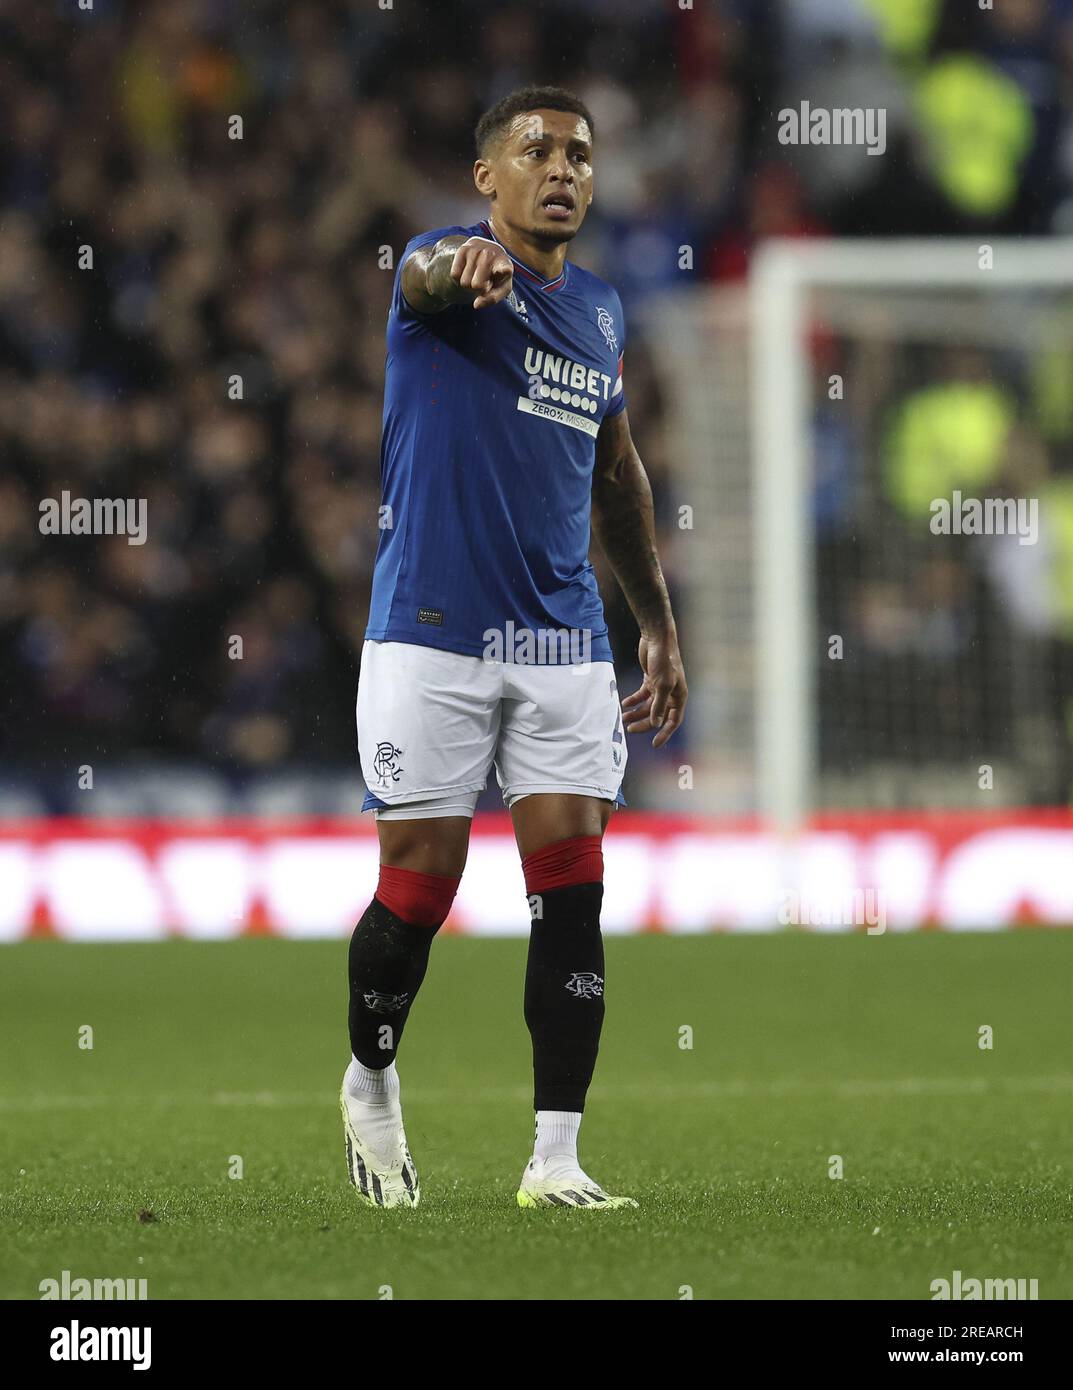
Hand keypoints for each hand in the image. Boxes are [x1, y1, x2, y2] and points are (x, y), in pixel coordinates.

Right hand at [451, 237, 513, 308]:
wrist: (489, 251)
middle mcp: (490, 254)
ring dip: (468, 283)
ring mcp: (476, 250)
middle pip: (476, 285)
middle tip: (484, 281)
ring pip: (464, 282)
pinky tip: (468, 270)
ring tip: (476, 275)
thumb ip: (492, 299)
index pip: (504, 268)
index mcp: (505, 265)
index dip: (503, 270)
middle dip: (478, 289)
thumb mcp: (501, 288)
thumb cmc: (497, 274)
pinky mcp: (463, 249)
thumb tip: (476, 305)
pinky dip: (459, 277)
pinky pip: (454, 274)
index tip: (505, 270)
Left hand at [622, 632, 686, 747]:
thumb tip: (656, 723)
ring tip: (623, 717)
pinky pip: (642, 695)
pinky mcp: (651, 680)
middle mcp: (671, 694)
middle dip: (644, 723)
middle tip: (629, 728)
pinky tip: (625, 704)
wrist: (657, 639)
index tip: (655, 744)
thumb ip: (659, 705)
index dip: (665, 734)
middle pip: (658, 715)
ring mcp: (661, 687)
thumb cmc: (665, 660)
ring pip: (648, 706)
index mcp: (679, 697)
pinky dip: (633, 700)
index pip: (673, 721)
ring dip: (636, 712)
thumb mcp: (662, 684)